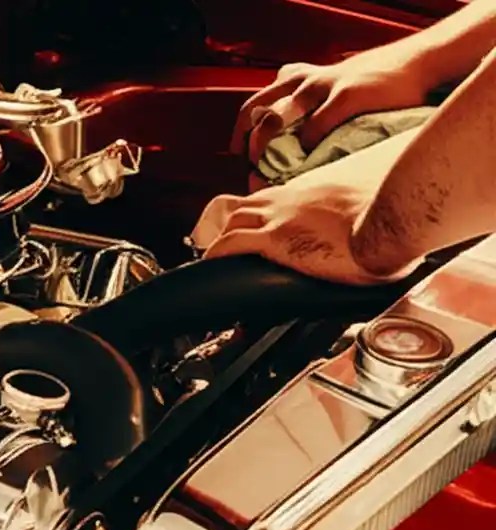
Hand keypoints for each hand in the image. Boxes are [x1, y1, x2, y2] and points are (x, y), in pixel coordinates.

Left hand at [190, 180, 416, 285]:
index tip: (257, 223)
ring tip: (215, 254)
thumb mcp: (371, 214)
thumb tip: (371, 233)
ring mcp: (281, 217)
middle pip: (247, 205)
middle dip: (233, 221)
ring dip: (221, 236)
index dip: (261, 210)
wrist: (392, 221)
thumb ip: (361, 219)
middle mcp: (293, 199)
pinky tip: (211, 263)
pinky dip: (216, 252)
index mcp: (315, 192)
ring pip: (234, 220)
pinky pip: (232, 243)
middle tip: (225, 239)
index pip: (277, 197)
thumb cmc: (391, 221)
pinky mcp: (276, 238)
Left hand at [232, 48, 432, 162]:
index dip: (240, 135)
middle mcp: (302, 80)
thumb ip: (306, 99)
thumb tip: (289, 134)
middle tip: (253, 172)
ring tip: (270, 172)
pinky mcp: (346, 96)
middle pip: (254, 113)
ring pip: (273, 118)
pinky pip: (313, 127)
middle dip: (247, 147)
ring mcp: (322, 86)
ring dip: (265, 150)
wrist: (416, 62)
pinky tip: (309, 163)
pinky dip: (305, 148)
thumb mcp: (330, 81)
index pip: (251, 107)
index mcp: (296, 78)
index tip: (242, 159)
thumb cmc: (372, 80)